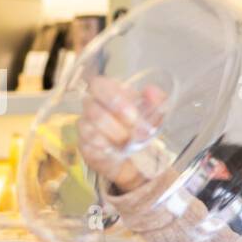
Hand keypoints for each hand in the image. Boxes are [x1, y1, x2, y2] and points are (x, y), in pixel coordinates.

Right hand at [77, 76, 168, 191]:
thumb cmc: (141, 127)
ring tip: (131, 144)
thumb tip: (150, 90)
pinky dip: (107, 151)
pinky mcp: (84, 145)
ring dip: (114, 138)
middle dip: (118, 124)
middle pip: (93, 109)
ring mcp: (85, 126)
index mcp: (108, 91)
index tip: (133, 115)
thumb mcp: (156, 113)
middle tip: (139, 134)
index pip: (99, 85)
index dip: (114, 99)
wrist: (137, 156)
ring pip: (89, 129)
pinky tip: (119, 153)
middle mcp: (92, 106)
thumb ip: (157, 99)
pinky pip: (89, 146)